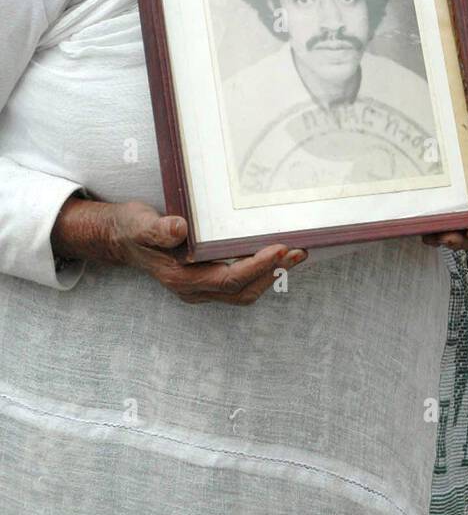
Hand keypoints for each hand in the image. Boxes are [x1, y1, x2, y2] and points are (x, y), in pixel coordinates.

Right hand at [52, 196, 305, 305]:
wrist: (120, 238)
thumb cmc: (131, 228)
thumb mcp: (139, 223)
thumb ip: (157, 229)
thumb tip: (180, 229)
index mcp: (180, 278)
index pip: (227, 279)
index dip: (256, 266)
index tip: (279, 249)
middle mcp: (193, 288)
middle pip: (242, 290)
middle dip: (273, 273)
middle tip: (299, 251)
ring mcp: (200, 287)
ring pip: (244, 291)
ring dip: (271, 274)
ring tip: (297, 254)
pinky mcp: (206, 278)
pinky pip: (240, 282)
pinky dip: (261, 270)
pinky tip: (276, 254)